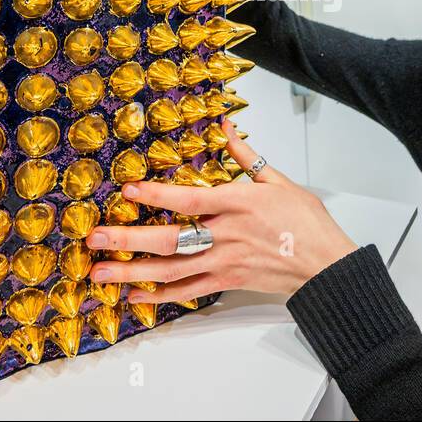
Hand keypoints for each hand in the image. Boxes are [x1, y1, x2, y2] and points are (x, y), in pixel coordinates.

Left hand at [86, 120, 359, 304]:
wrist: (326, 265)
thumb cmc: (306, 223)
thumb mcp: (279, 181)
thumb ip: (246, 156)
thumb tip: (227, 127)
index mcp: (237, 204)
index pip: (189, 200)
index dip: (156, 195)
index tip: (128, 191)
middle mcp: (226, 235)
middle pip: (169, 239)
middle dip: (127, 240)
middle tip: (95, 241)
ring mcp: (224, 262)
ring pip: (171, 269)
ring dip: (132, 272)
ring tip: (102, 273)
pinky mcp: (227, 281)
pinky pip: (188, 291)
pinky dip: (160, 295)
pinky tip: (136, 294)